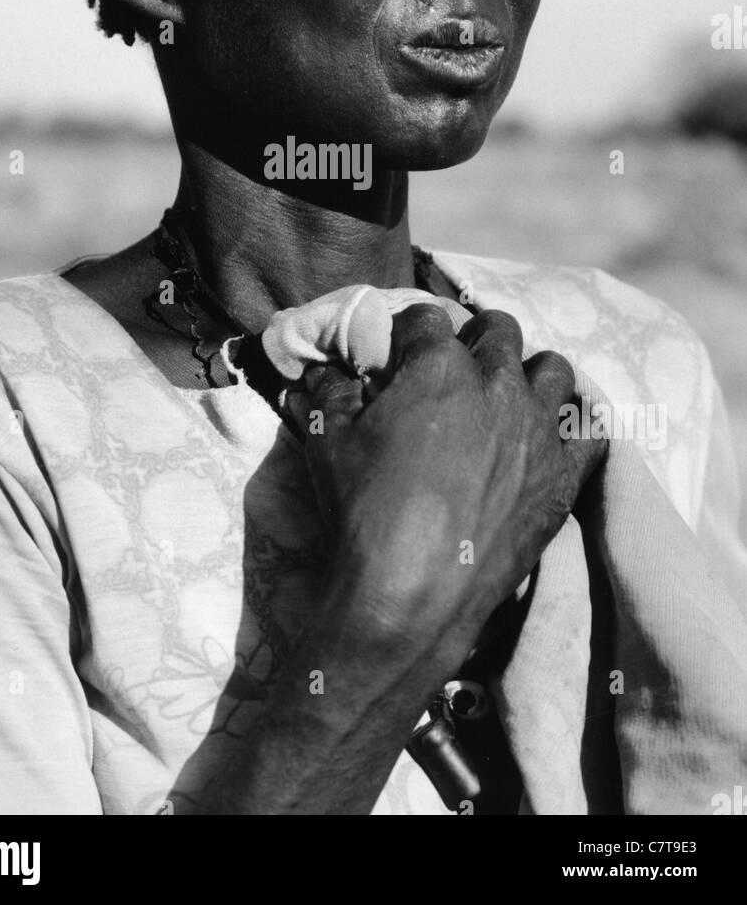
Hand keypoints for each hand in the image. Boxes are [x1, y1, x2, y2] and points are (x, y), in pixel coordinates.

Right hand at [285, 304, 605, 679]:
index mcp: (440, 367)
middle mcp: (499, 385)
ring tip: (504, 398)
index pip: (427, 318)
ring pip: (554, 368)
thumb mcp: (328, 441)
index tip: (397, 355)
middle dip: (473, 340)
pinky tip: (548, 437)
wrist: (410, 596)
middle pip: (498, 329)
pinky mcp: (564, 476)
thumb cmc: (362, 513)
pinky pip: (592, 429)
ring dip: (528, 373)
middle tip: (451, 372)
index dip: (407, 334)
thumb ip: (329, 392)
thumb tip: (322, 369)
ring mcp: (539, 430)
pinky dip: (573, 426)